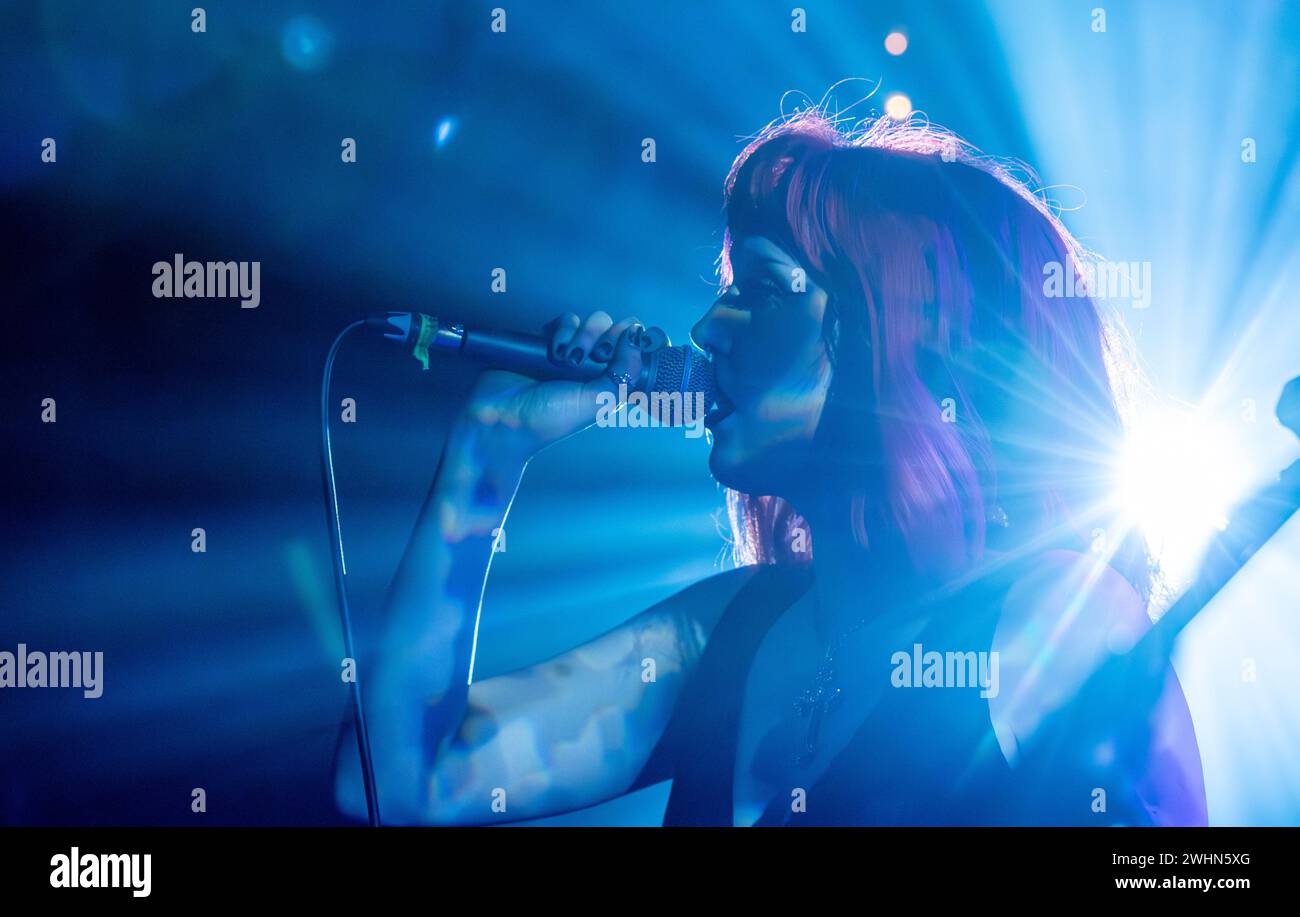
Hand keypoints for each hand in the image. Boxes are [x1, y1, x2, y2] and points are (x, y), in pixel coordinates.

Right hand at [460, 311, 648, 457]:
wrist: (503, 418)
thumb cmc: (550, 419)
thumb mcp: (596, 402)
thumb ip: (624, 373)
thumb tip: (638, 338)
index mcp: (610, 383)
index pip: (635, 351)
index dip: (635, 342)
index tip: (627, 347)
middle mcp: (594, 367)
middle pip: (615, 331)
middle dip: (606, 337)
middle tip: (595, 356)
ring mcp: (571, 352)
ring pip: (591, 322)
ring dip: (584, 334)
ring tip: (567, 358)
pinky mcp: (547, 341)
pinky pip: (566, 321)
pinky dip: (563, 329)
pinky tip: (554, 349)